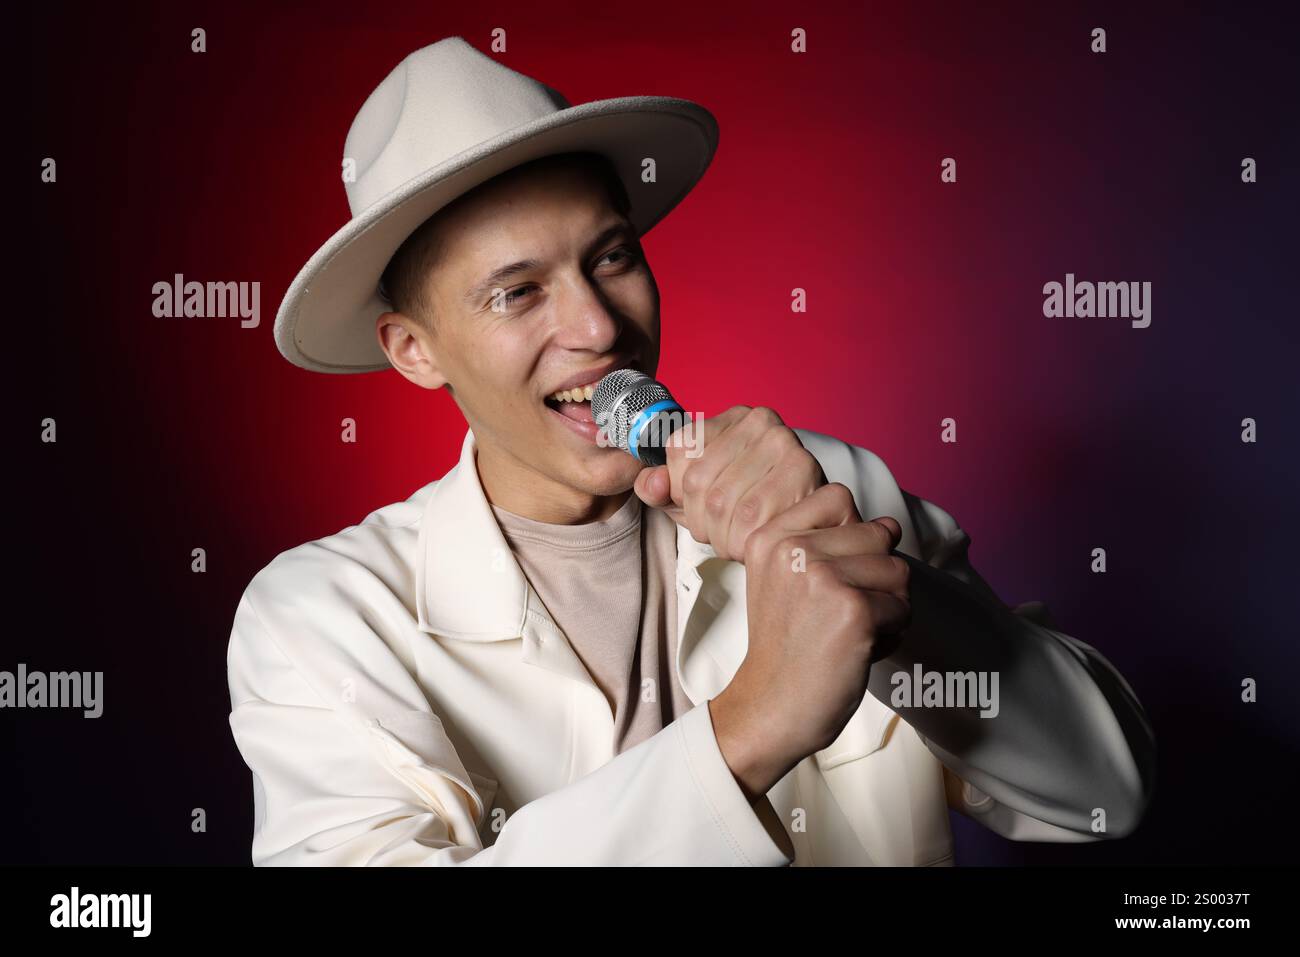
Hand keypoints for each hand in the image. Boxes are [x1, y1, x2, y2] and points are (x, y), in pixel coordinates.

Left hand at [632, 405, 826, 561]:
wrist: (806, 527)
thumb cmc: (746, 507)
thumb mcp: (691, 497)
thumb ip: (659, 488)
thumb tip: (652, 483)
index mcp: (730, 418)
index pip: (680, 450)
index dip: (679, 492)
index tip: (697, 507)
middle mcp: (760, 421)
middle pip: (698, 482)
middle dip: (701, 521)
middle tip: (718, 532)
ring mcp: (784, 442)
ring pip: (722, 504)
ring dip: (722, 537)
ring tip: (735, 538)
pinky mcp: (804, 470)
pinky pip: (752, 520)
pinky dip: (744, 542)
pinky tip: (756, 540)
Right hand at [708, 483, 911, 798]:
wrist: (770, 707)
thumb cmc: (786, 646)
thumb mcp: (782, 578)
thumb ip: (824, 543)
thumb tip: (891, 524)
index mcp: (769, 536)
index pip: (838, 498)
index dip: (852, 533)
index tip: (831, 574)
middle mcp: (793, 549)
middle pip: (877, 534)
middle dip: (875, 576)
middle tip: (839, 613)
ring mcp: (823, 578)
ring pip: (898, 571)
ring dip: (888, 606)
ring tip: (851, 631)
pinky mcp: (853, 611)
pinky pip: (903, 609)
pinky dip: (891, 634)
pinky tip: (858, 650)